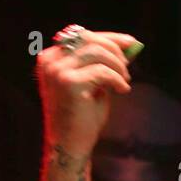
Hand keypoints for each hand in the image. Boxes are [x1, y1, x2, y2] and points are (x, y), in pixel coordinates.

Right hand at [36, 26, 138, 154]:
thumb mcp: (94, 83)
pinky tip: (122, 90)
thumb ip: (104, 62)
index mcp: (51, 58)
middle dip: (115, 49)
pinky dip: (117, 79)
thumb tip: (129, 45)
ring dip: (117, 66)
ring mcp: (57, 71)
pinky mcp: (69, 83)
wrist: (71, 145)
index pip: (81, 35)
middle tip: (128, 68)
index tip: (131, 43)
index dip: (109, 37)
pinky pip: (102, 71)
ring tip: (124, 82)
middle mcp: (50, 61)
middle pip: (89, 38)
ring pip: (97, 52)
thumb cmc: (83, 115)